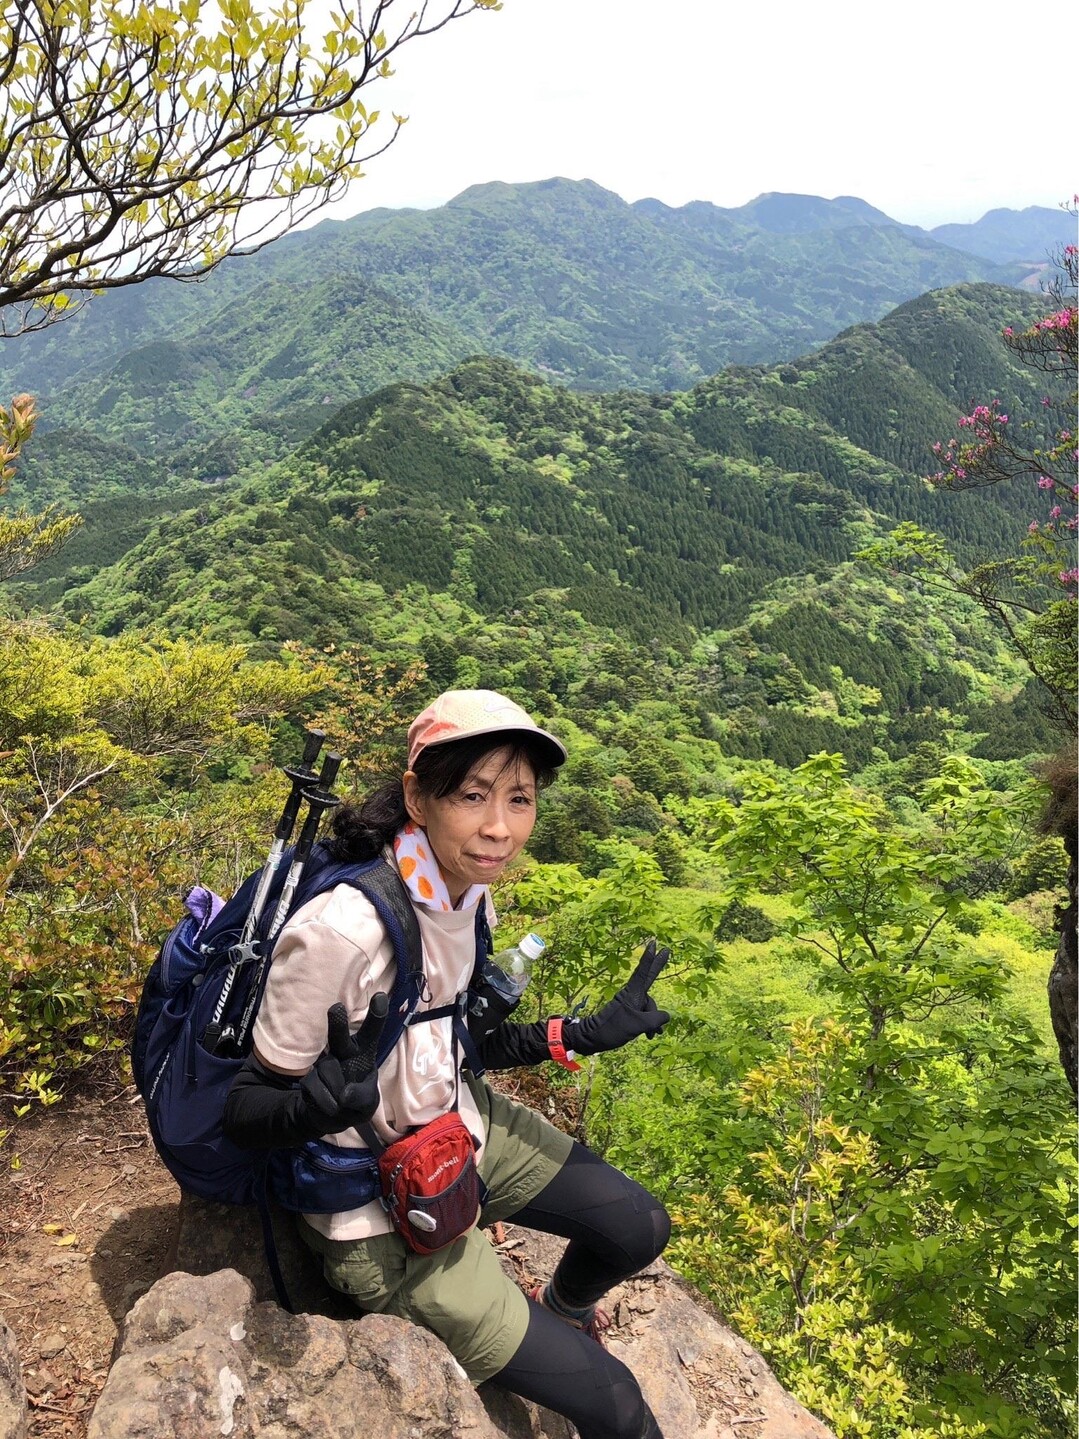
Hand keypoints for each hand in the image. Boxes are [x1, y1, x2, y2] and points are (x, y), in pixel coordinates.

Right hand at [299, 994, 387, 1133]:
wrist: (331, 1116)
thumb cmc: (356, 1100)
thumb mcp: (367, 1102)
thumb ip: (362, 1097)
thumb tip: (343, 1095)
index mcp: (362, 1052)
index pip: (371, 1032)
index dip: (376, 1015)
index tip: (380, 997)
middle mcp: (342, 1051)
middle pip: (340, 1036)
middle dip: (338, 1023)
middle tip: (336, 1008)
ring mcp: (324, 1064)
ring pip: (329, 1074)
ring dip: (338, 1094)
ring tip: (342, 1100)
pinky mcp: (308, 1079)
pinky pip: (318, 1091)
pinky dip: (327, 1104)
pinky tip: (329, 1105)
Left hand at [566, 941, 670, 1055]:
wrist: (595, 1038)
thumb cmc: (614, 1028)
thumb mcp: (639, 1024)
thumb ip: (656, 1019)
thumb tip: (666, 1017)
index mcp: (632, 993)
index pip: (643, 972)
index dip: (650, 958)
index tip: (653, 943)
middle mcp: (633, 995)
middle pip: (650, 980)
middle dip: (658, 966)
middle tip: (667, 950)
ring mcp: (632, 1004)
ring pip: (651, 1007)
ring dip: (653, 1021)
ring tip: (650, 1034)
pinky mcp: (631, 1014)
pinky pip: (646, 1016)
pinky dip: (650, 1025)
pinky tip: (649, 1036)